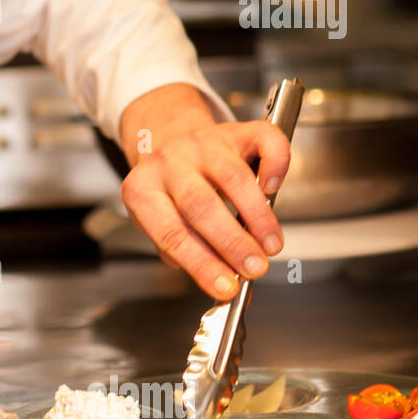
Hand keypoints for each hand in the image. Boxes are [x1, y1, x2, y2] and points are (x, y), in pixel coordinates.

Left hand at [117, 84, 291, 299]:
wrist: (168, 140)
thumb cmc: (168, 193)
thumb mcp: (161, 222)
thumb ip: (185, 250)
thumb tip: (221, 280)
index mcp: (142, 189)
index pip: (170, 232)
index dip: (200, 263)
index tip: (225, 287)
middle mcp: (169, 161)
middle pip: (200, 204)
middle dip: (231, 242)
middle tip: (255, 268)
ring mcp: (203, 142)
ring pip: (233, 177)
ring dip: (257, 217)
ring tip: (271, 246)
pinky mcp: (235, 131)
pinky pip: (263, 141)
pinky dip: (275, 165)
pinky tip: (274, 189)